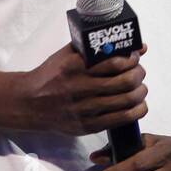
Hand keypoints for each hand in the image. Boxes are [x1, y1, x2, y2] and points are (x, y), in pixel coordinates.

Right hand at [17, 43, 147, 136]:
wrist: (29, 103)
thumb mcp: (67, 54)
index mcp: (75, 67)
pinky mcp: (88, 126)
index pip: (114, 63)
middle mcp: (80, 88)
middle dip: (139, 74)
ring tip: (139, 87)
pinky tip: (139, 104)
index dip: (131, 59)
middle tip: (139, 71)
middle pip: (125, 81)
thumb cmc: (51, 75)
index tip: (134, 56)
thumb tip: (133, 44)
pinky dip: (136, 111)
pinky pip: (121, 119)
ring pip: (126, 100)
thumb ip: (96, 46)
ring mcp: (85, 109)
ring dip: (140, 92)